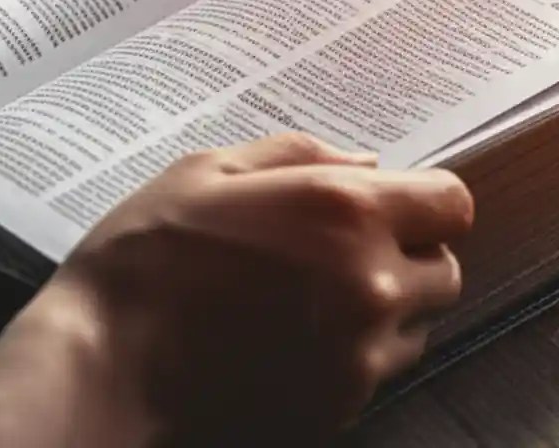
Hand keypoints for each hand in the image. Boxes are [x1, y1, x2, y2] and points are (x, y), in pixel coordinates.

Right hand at [0, 134, 473, 447]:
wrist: (105, 363)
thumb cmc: (147, 258)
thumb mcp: (208, 170)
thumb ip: (299, 154)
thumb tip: (368, 163)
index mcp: (346, 211)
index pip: (453, 203)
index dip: (425, 202)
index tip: (391, 206)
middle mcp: (371, 284)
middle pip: (445, 270)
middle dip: (408, 256)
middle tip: (345, 253)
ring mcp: (360, 354)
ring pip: (418, 326)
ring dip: (387, 310)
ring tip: (315, 300)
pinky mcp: (341, 404)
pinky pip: (380, 372)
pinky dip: (356, 355)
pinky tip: (295, 339)